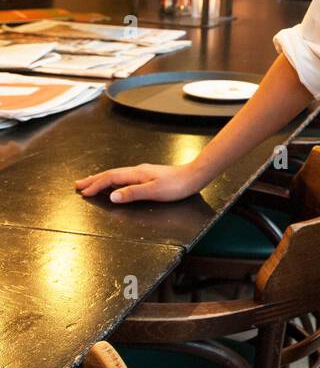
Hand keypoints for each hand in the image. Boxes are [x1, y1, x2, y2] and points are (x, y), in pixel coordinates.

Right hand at [74, 162, 203, 204]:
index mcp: (136, 174)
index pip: (110, 179)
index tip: (84, 192)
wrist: (193, 177)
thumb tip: (111, 196)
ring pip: (116, 175)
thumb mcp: (154, 191)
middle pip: (110, 174)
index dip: (96, 185)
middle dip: (93, 180)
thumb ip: (132, 193)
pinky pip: (123, 177)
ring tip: (90, 183)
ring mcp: (142, 172)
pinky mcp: (147, 176)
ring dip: (101, 179)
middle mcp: (137, 171)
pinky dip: (113, 181)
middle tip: (78, 185)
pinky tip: (113, 184)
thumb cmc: (176, 186)